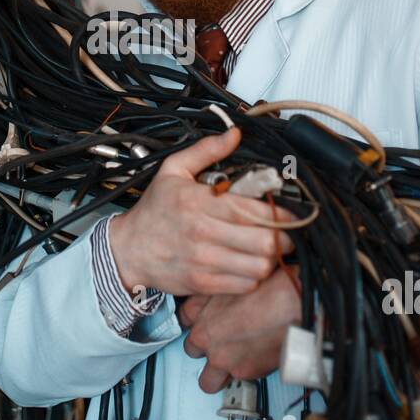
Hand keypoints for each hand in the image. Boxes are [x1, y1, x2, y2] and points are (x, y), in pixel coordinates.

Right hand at [109, 127, 287, 297]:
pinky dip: (253, 277)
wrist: (127, 250)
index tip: (292, 213)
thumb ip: (207, 150)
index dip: (282, 214)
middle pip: (265, 243)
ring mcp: (203, 262)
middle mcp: (203, 233)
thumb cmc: (153, 212)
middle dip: (284, 239)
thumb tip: (235, 135)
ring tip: (268, 248)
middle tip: (286, 233)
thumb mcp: (173, 171)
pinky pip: (244, 285)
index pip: (256, 211)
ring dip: (270, 258)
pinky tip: (249, 264)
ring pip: (258, 267)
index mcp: (199, 202)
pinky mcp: (203, 284)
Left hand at [179, 266, 301, 392]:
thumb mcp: (236, 279)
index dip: (195, 319)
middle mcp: (207, 339)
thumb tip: (220, 291)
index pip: (183, 320)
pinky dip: (246, 372)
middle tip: (223, 340)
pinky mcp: (245, 373)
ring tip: (233, 363)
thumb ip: (219, 291)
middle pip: (191, 350)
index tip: (203, 320)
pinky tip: (257, 357)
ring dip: (217, 374)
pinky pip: (237, 380)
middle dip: (206, 347)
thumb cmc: (272, 286)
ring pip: (207, 380)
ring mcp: (224, 359)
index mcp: (201, 312)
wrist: (297, 304)